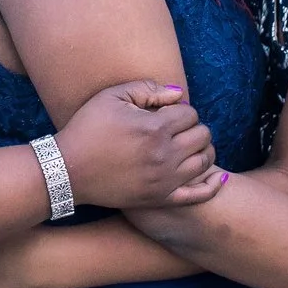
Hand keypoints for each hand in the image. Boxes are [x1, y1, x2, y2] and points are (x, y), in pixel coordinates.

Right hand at [54, 81, 224, 210]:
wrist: (68, 170)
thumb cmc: (87, 129)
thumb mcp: (112, 97)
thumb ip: (148, 88)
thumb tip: (178, 94)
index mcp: (155, 128)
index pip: (189, 114)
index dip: (180, 110)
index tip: (166, 114)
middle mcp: (165, 155)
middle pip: (202, 136)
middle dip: (194, 128)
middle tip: (178, 129)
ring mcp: (165, 180)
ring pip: (205, 161)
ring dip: (203, 150)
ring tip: (190, 146)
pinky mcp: (161, 199)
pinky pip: (198, 195)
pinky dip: (212, 186)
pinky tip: (219, 177)